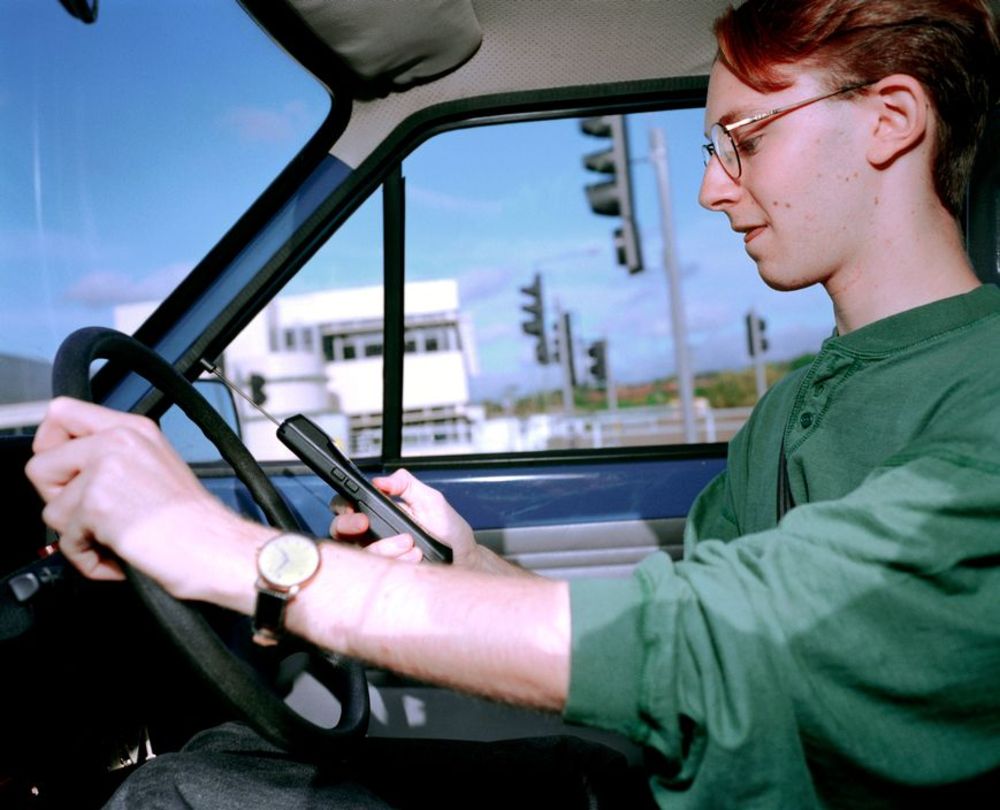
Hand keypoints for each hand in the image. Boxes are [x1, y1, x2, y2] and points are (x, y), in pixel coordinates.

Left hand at [24, 397, 262, 607]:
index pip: (62, 412)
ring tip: (117, 538)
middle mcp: (119, 440)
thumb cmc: (195, 521)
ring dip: (79, 534)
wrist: (215, 546)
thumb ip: (111, 457)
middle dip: (60, 498)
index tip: (68, 474)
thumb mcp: (156, 466)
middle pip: (41, 462)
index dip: (52, 446)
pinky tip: (120, 554)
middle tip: (96, 514)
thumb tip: (67, 470)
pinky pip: (65, 540)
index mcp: (134, 428)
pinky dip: (89, 558)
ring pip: (51, 507)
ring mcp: (107, 469)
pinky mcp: (98, 503)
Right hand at [330, 468, 478, 566]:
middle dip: (347, 526)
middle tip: (365, 524)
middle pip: (338, 532)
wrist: (465, 560)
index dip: (343, 507)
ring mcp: (377, 557)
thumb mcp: (430, 500)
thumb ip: (407, 484)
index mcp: (379, 514)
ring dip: (382, 547)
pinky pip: (374, 572)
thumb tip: (382, 480)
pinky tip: (414, 557)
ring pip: (357, 554)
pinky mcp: (385, 576)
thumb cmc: (448, 532)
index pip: (346, 507)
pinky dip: (394, 562)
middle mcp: (372, 536)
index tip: (355, 509)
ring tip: (410, 544)